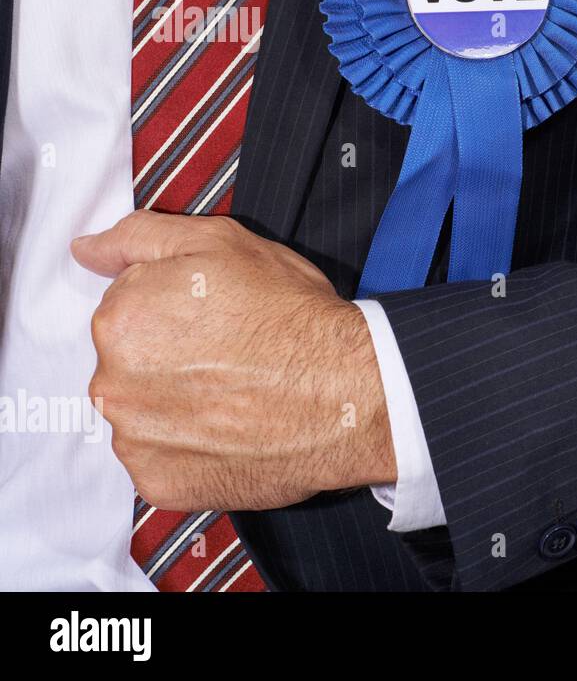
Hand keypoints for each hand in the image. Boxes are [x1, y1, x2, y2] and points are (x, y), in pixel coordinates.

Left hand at [71, 210, 396, 511]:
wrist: (347, 392)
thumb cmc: (293, 317)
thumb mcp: (222, 243)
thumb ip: (140, 238)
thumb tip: (85, 249)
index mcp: (120, 320)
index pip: (127, 307)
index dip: (176, 308)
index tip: (217, 317)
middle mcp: (112, 384)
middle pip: (130, 363)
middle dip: (170, 357)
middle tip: (232, 355)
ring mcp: (135, 440)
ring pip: (143, 413)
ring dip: (178, 405)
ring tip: (237, 394)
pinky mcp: (160, 483)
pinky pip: (162, 461)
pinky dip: (191, 449)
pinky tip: (232, 430)